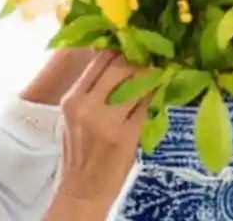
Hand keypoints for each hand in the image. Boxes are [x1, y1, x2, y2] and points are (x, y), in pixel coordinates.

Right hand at [44, 51, 150, 219]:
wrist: (83, 188)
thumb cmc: (81, 149)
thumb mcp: (75, 115)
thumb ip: (91, 89)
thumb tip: (119, 58)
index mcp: (72, 99)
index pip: (99, 60)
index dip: (121, 48)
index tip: (135, 44)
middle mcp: (86, 106)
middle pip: (120, 66)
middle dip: (139, 59)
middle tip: (152, 55)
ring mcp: (107, 121)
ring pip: (138, 82)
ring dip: (152, 75)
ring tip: (160, 71)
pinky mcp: (127, 135)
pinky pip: (147, 105)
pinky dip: (156, 96)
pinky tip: (160, 92)